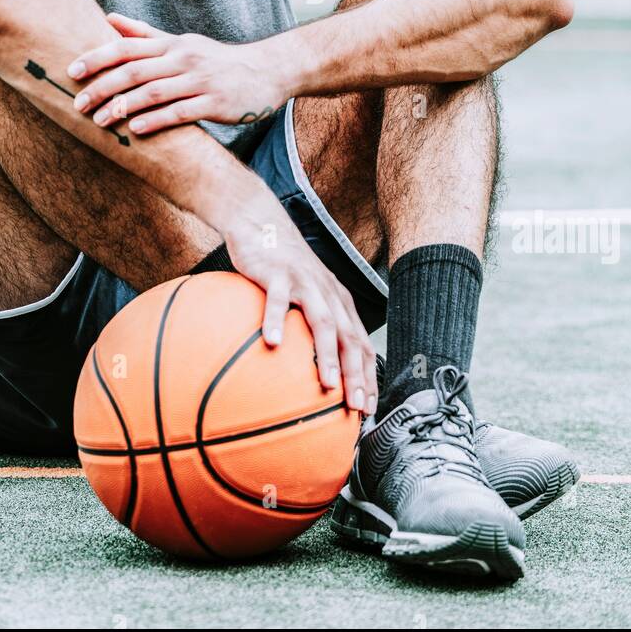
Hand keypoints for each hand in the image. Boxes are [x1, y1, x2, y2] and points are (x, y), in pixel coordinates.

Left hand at [67, 14, 285, 134]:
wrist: (267, 72)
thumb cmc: (217, 60)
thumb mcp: (182, 43)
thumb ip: (145, 34)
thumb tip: (109, 18)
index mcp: (172, 45)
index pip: (127, 46)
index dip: (97, 57)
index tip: (71, 71)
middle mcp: (184, 58)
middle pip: (135, 70)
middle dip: (103, 87)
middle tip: (78, 104)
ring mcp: (200, 80)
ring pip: (154, 92)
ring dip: (123, 107)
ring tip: (100, 121)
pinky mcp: (216, 103)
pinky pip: (180, 112)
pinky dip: (155, 120)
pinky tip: (135, 130)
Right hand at [224, 209, 377, 416]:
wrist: (261, 223)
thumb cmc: (283, 267)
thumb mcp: (306, 295)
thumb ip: (312, 327)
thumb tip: (312, 370)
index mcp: (338, 302)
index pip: (361, 344)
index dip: (368, 376)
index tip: (369, 408)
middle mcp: (328, 293)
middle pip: (348, 337)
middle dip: (356, 374)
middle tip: (357, 405)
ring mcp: (304, 282)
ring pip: (322, 320)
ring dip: (327, 354)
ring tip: (327, 383)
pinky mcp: (277, 273)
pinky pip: (278, 299)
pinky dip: (277, 320)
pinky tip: (273, 343)